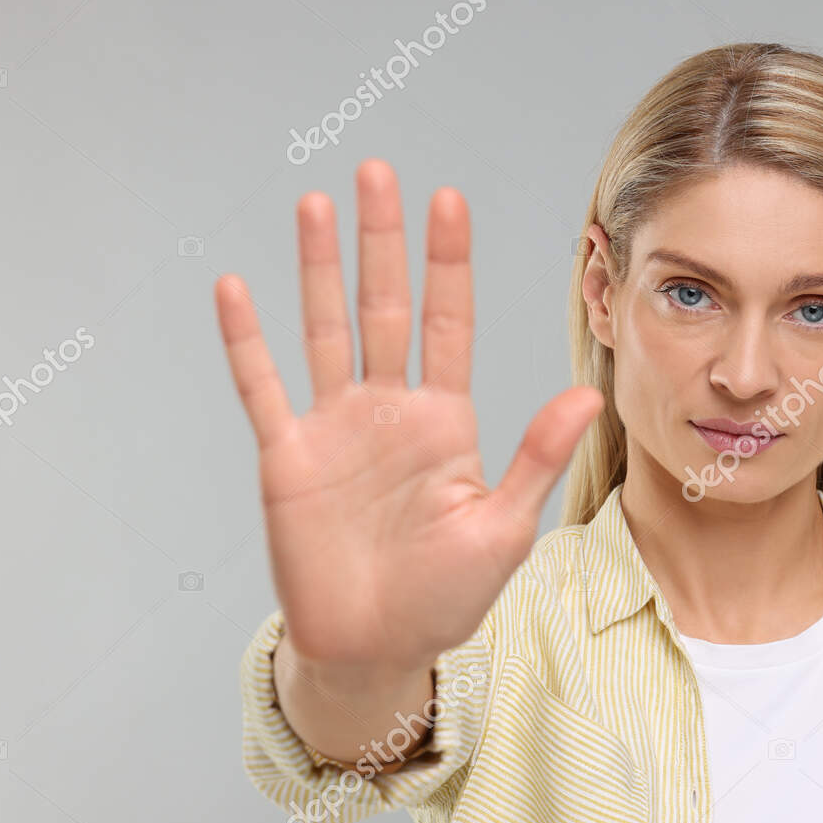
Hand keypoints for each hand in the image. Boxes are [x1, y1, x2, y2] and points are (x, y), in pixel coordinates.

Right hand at [215, 159, 602, 676]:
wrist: (376, 650)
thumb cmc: (446, 598)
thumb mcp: (502, 528)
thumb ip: (535, 457)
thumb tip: (586, 394)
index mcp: (446, 423)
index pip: (448, 324)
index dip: (447, 263)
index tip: (448, 200)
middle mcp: (390, 412)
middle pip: (385, 307)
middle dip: (384, 241)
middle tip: (378, 172)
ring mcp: (336, 430)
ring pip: (326, 330)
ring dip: (318, 269)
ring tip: (315, 204)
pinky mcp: (288, 459)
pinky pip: (264, 389)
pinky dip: (248, 342)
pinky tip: (236, 288)